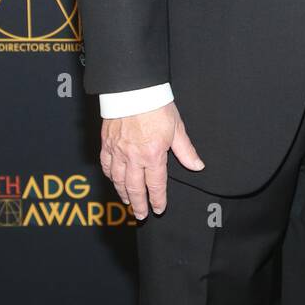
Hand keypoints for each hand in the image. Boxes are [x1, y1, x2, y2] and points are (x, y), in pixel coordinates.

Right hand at [100, 100, 204, 219]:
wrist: (133, 89)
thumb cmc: (157, 106)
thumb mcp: (177, 128)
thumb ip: (186, 151)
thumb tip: (197, 166)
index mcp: (153, 154)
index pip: (156, 185)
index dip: (157, 199)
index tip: (159, 209)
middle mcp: (133, 157)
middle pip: (135, 187)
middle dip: (139, 204)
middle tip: (142, 215)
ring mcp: (117, 151)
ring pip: (118, 180)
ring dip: (123, 194)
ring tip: (128, 203)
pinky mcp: (106, 143)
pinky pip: (106, 165)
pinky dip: (110, 176)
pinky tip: (113, 181)